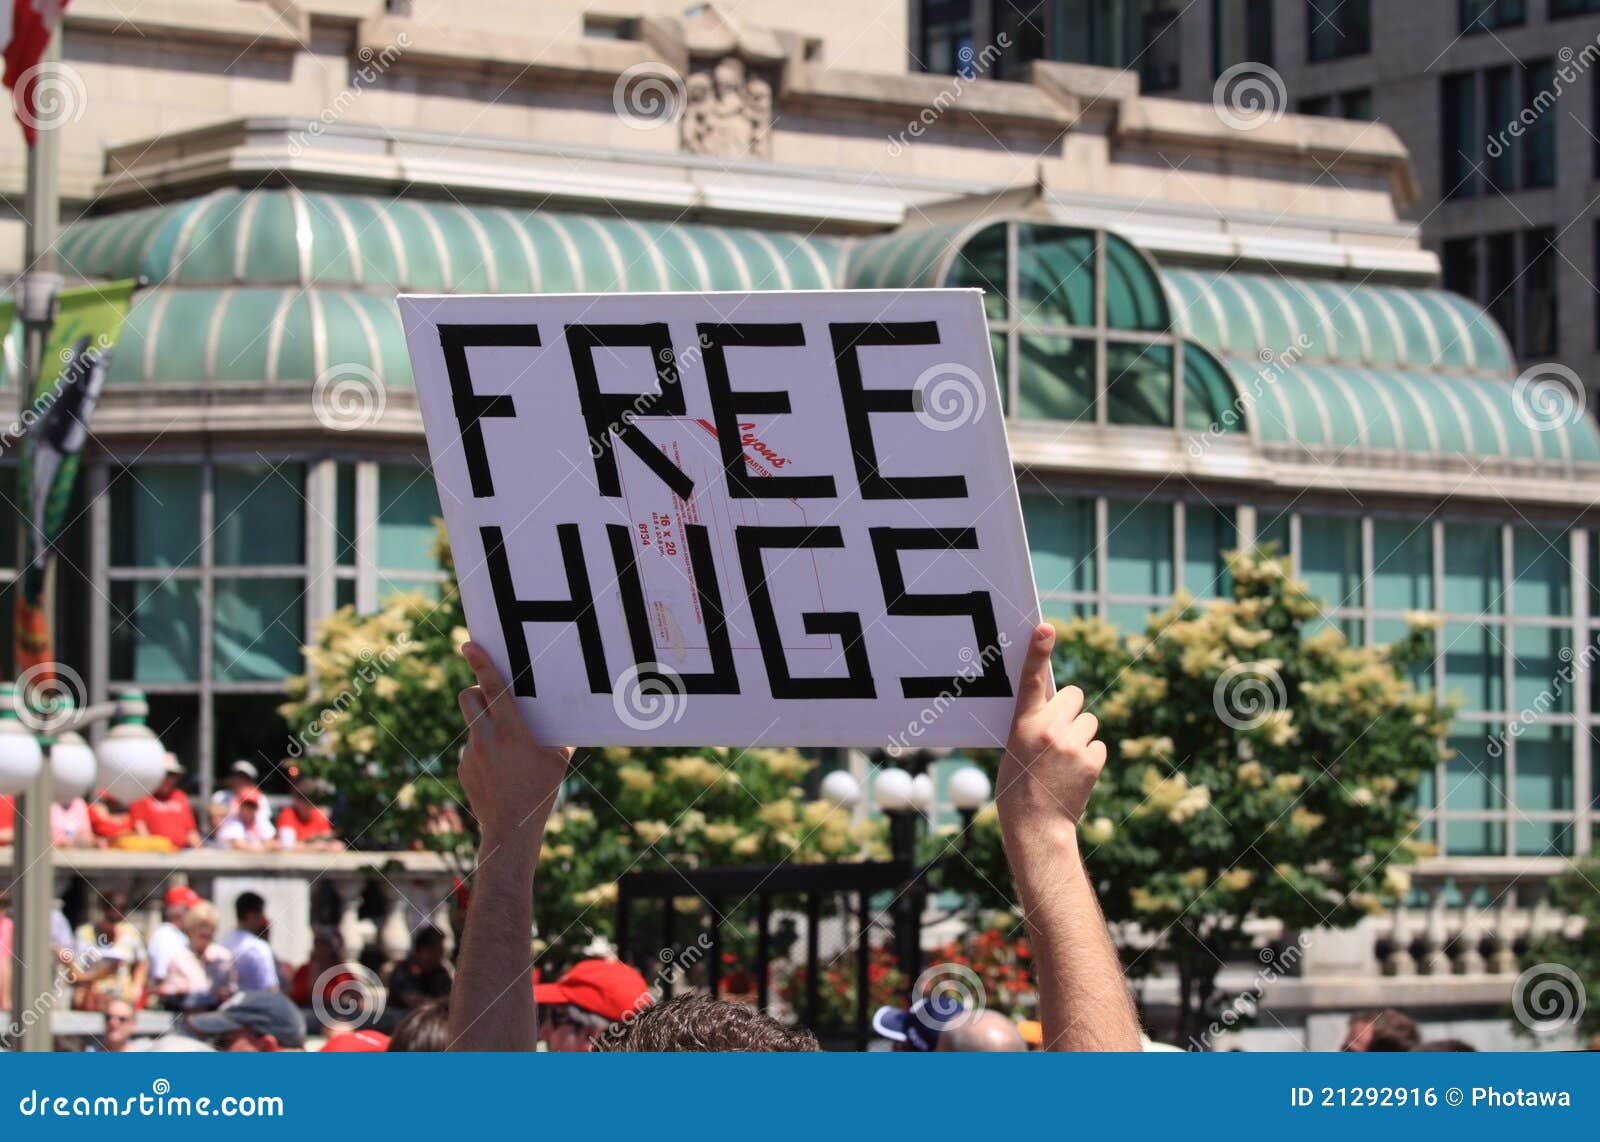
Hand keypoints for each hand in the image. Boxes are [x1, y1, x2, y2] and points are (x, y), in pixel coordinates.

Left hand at [457, 642, 571, 843]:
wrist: (510, 831)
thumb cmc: (541, 794)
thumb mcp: (558, 761)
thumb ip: (557, 736)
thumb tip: (566, 720)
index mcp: (511, 731)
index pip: (492, 688)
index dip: (480, 663)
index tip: (468, 644)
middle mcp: (486, 738)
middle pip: (468, 697)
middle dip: (476, 690)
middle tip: (490, 697)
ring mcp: (470, 753)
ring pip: (472, 725)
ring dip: (485, 726)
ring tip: (505, 749)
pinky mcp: (463, 767)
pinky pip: (472, 749)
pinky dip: (484, 752)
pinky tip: (499, 772)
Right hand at [996, 623, 1106, 841]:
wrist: (1035, 825)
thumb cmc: (1019, 785)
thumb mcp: (1017, 748)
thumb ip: (1035, 724)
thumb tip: (1059, 711)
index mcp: (1023, 724)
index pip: (1031, 680)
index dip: (1038, 650)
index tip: (1046, 627)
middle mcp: (1049, 729)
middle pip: (1075, 695)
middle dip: (1071, 709)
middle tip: (1058, 733)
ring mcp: (1072, 744)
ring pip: (1089, 722)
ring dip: (1081, 735)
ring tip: (1063, 761)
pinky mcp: (1091, 760)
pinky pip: (1098, 745)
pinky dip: (1090, 756)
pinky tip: (1075, 774)